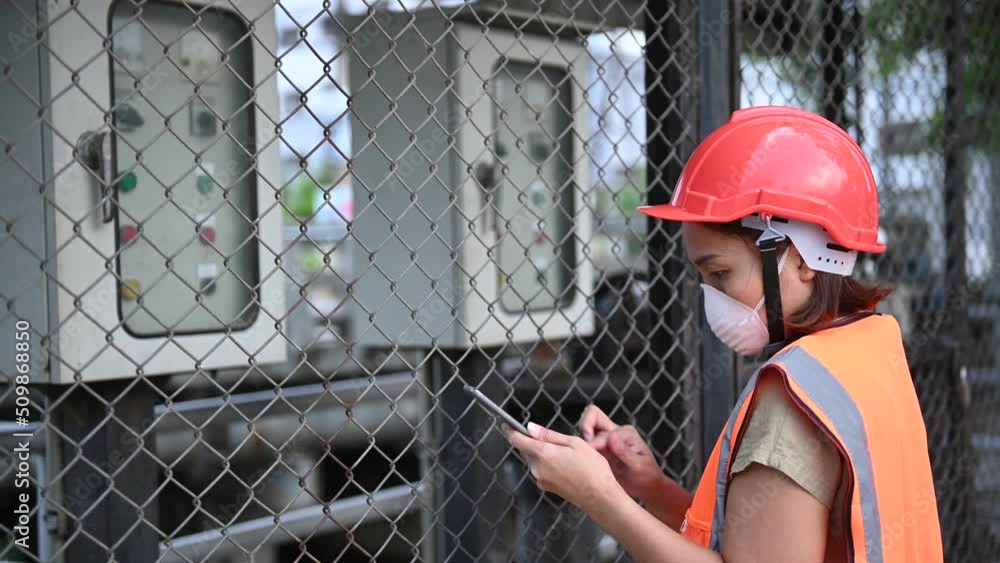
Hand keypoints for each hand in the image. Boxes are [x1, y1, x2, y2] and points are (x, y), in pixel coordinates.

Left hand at [502, 421, 623, 513]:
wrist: (599, 496)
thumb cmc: (591, 467)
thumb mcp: (574, 443)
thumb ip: (550, 435)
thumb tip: (530, 428)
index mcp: (542, 453)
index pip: (517, 440)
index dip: (510, 431)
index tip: (506, 426)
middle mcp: (537, 468)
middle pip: (525, 450)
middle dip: (532, 442)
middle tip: (551, 439)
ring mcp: (540, 479)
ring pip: (534, 461)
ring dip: (541, 454)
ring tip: (564, 454)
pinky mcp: (546, 488)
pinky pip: (541, 471)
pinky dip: (547, 465)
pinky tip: (564, 465)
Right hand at [578, 403, 666, 500]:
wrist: (647, 487)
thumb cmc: (647, 477)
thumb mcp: (639, 466)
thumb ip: (624, 452)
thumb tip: (610, 438)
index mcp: (626, 433)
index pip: (604, 432)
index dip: (595, 442)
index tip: (591, 456)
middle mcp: (614, 432)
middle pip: (593, 415)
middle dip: (584, 427)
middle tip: (581, 447)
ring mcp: (605, 440)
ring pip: (586, 428)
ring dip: (581, 439)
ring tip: (581, 456)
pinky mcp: (599, 449)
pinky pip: (585, 442)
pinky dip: (580, 447)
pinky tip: (583, 461)